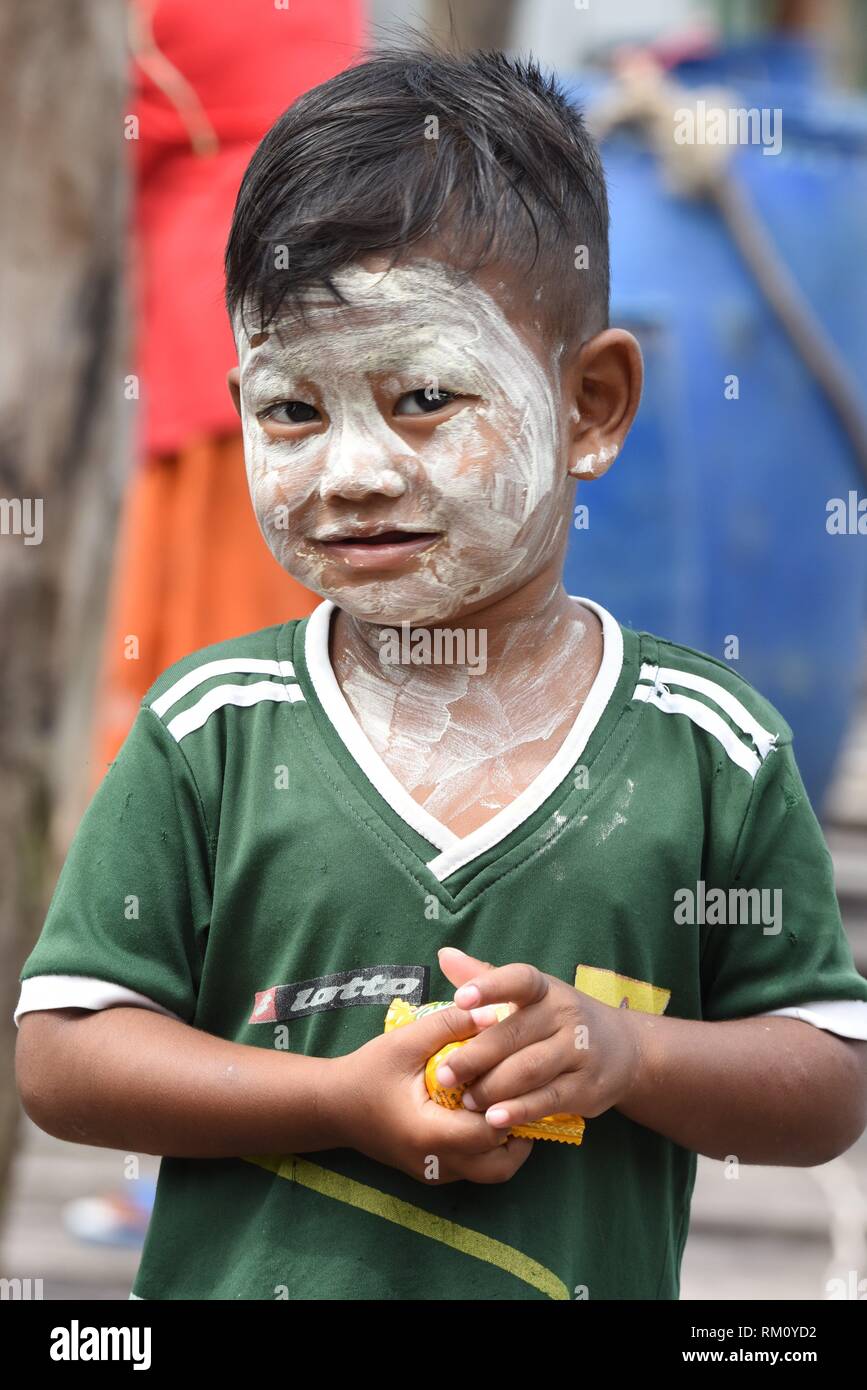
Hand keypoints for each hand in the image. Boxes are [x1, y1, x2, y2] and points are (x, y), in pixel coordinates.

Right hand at [326, 1001, 533, 1184]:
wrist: (333, 1106)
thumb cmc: (368, 1071)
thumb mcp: (406, 1041)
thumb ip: (450, 1024)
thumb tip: (495, 1013)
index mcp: (429, 1133)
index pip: (490, 1131)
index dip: (509, 1103)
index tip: (517, 1074)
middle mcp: (436, 1163)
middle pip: (499, 1165)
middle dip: (518, 1131)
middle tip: (524, 1095)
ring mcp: (436, 1173)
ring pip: (491, 1172)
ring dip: (507, 1143)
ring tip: (510, 1104)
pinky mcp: (435, 1172)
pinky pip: (475, 1168)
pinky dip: (489, 1147)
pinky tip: (488, 1112)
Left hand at [435, 947, 642, 1129]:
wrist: (623, 1050)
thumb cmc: (558, 1019)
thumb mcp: (530, 994)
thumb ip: (486, 977)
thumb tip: (445, 955)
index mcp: (545, 989)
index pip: (520, 980)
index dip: (490, 987)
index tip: (459, 1000)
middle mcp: (565, 1015)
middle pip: (515, 1034)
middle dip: (476, 1055)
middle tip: (444, 1073)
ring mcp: (579, 1052)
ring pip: (530, 1070)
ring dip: (493, 1087)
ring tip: (466, 1100)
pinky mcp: (587, 1087)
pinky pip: (548, 1100)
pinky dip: (519, 1110)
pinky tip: (494, 1119)